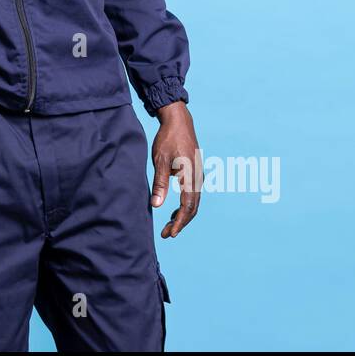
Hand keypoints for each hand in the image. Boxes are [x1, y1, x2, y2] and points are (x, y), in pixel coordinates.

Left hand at [150, 101, 200, 238]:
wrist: (179, 121)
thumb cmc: (168, 139)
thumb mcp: (160, 161)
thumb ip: (160, 183)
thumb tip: (156, 205)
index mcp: (191, 176)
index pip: (188, 206)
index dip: (180, 222)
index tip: (171, 234)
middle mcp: (198, 178)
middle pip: (193, 208)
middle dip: (180, 223)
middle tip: (166, 234)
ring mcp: (198, 176)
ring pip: (193, 203)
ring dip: (182, 216)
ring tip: (168, 227)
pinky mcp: (194, 174)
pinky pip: (192, 196)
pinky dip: (184, 207)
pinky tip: (172, 212)